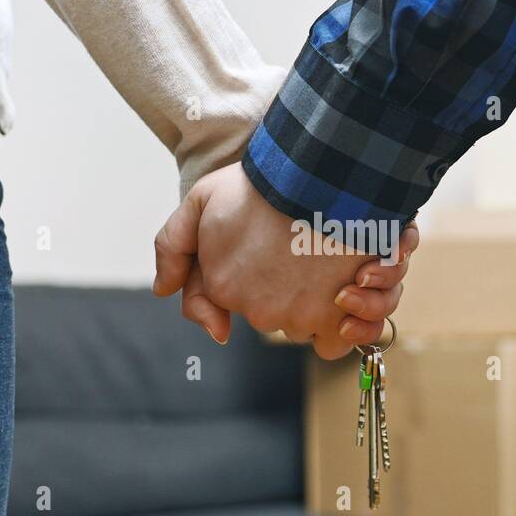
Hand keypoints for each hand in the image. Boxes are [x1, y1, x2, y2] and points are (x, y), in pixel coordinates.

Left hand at [152, 162, 417, 358]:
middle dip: (281, 286)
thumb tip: (163, 289)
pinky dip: (351, 320)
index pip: (219, 308)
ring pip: (306, 322)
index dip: (239, 283)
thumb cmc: (266, 183)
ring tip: (329, 256)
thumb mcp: (201, 199)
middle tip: (296, 245)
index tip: (261, 261)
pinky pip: (343, 340)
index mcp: (222, 285)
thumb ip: (172, 246)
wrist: (323, 176)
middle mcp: (258, 311)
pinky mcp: (339, 319)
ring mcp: (300, 318)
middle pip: (268, 313)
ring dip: (320, 298)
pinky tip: (352, 288)